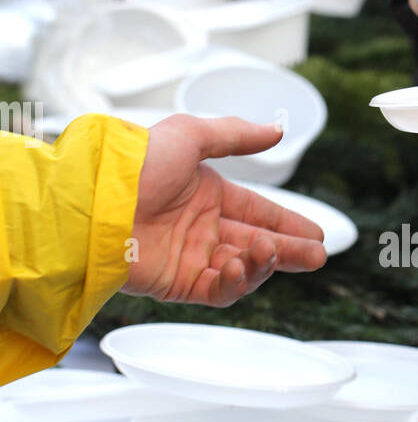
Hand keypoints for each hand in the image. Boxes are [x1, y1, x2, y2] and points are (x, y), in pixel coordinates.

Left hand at [124, 116, 326, 305]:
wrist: (95, 201)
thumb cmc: (135, 164)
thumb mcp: (190, 135)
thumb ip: (236, 135)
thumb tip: (276, 130)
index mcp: (206, 193)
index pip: (257, 211)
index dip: (287, 223)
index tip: (317, 234)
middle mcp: (201, 226)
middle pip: (257, 244)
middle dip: (290, 251)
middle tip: (316, 256)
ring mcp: (190, 256)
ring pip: (243, 269)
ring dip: (264, 263)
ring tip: (269, 251)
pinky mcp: (177, 283)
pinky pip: (218, 290)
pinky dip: (236, 282)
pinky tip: (241, 265)